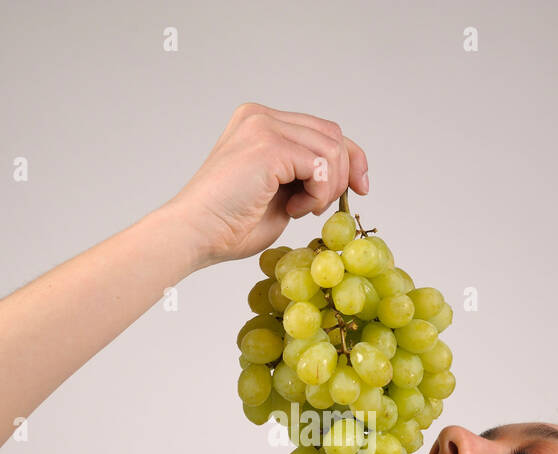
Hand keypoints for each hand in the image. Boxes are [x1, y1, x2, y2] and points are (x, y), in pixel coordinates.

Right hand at [163, 103, 369, 270]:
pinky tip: (294, 209)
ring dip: (326, 189)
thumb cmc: (229, 224)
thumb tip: (344, 176)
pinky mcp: (268, 145)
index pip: (323, 130)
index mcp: (261, 123)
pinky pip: (319, 165)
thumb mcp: (281, 193)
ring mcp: (263, 126)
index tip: (361, 188)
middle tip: (320, 208)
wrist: (196, 234)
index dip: (351, 158)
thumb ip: (305, 175)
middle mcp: (261, 116)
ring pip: (331, 150)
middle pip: (333, 134)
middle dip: (341, 176)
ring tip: (301, 210)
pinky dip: (317, 193)